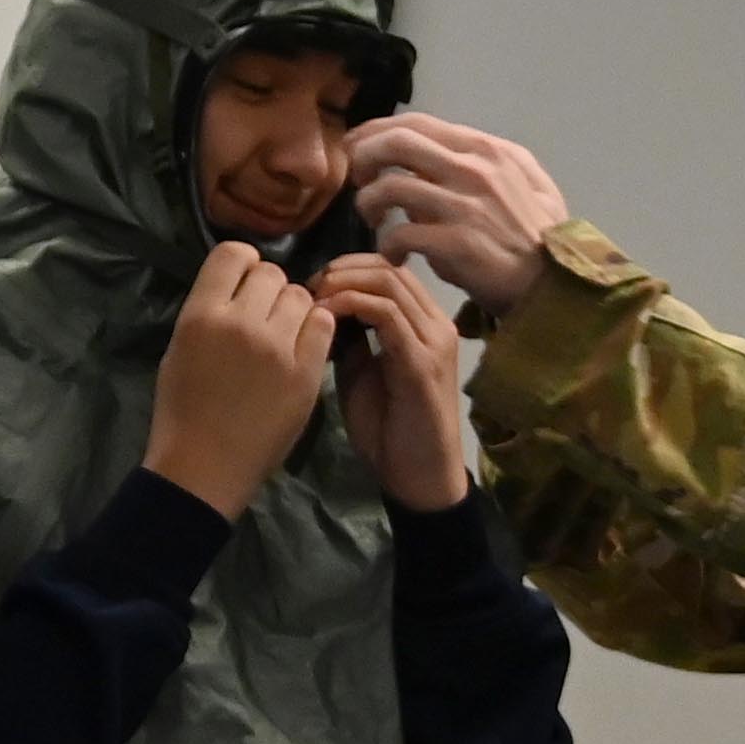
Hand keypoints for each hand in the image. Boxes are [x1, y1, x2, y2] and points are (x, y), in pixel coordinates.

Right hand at [145, 241, 336, 517]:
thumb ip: (210, 311)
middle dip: (269, 290)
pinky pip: (323, 324)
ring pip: (301, 296)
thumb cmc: (182, 411)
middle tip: (264, 317)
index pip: (233, 254)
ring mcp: (278, 348)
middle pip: (271, 274)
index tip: (244, 284)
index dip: (243, 264)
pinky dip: (315, 329)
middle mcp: (241, 323)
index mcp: (201, 315)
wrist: (204, 468)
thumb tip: (239, 284)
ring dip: (294, 309)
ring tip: (283, 337)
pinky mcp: (306, 372)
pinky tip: (302, 348)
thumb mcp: (179, 348)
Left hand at [314, 252, 474, 509]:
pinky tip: (325, 316)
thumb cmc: (388, 431)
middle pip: (388, 268)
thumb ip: (350, 340)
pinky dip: (351, 306)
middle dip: (342, 269)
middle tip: (309, 286)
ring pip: (388, 283)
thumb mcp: (360, 373)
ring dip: (343, 284)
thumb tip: (323, 311)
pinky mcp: (422, 362)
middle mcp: (436, 323)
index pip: (389, 270)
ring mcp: (433, 340)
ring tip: (313, 298)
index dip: (348, 268)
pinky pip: (386, 314)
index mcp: (424, 324)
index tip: (312, 284)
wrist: (419, 476)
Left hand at [345, 112, 570, 317]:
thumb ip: (492, 162)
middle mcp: (473, 170)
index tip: (359, 147)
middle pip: (395, 143)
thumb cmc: (542, 236)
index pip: (417, 123)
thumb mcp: (532, 182)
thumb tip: (451, 152)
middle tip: (356, 179)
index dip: (377, 131)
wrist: (554, 286)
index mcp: (486, 149)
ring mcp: (462, 207)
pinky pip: (399, 234)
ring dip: (368, 203)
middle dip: (363, 157)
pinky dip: (387, 245)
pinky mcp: (453, 244)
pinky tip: (395, 257)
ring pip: (389, 188)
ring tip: (372, 221)